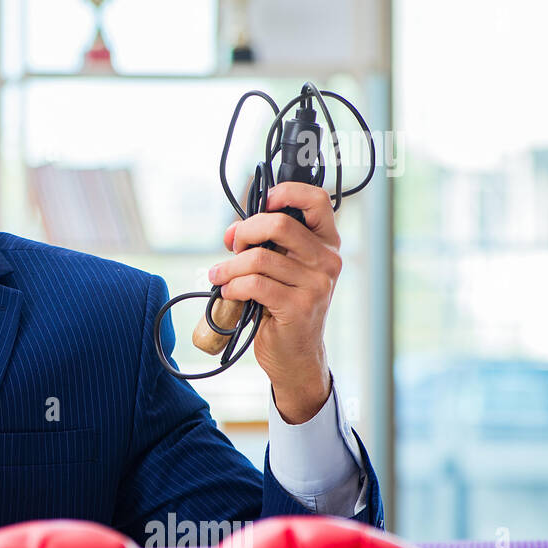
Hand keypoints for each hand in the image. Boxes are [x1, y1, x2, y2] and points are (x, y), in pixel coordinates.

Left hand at [208, 182, 340, 421]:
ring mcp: (317, 284)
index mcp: (326, 244)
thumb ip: (266, 244)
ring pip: (260, 258)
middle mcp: (328, 261)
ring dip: (230, 266)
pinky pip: (255, 285)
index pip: (316, 200)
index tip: (262, 202)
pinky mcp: (299, 307)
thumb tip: (235, 230)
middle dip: (245, 232)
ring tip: (220, 276)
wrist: (295, 355)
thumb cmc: (283, 307)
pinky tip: (229, 292)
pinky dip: (233, 286)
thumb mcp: (281, 270)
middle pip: (278, 224)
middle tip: (232, 247)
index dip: (286, 192)